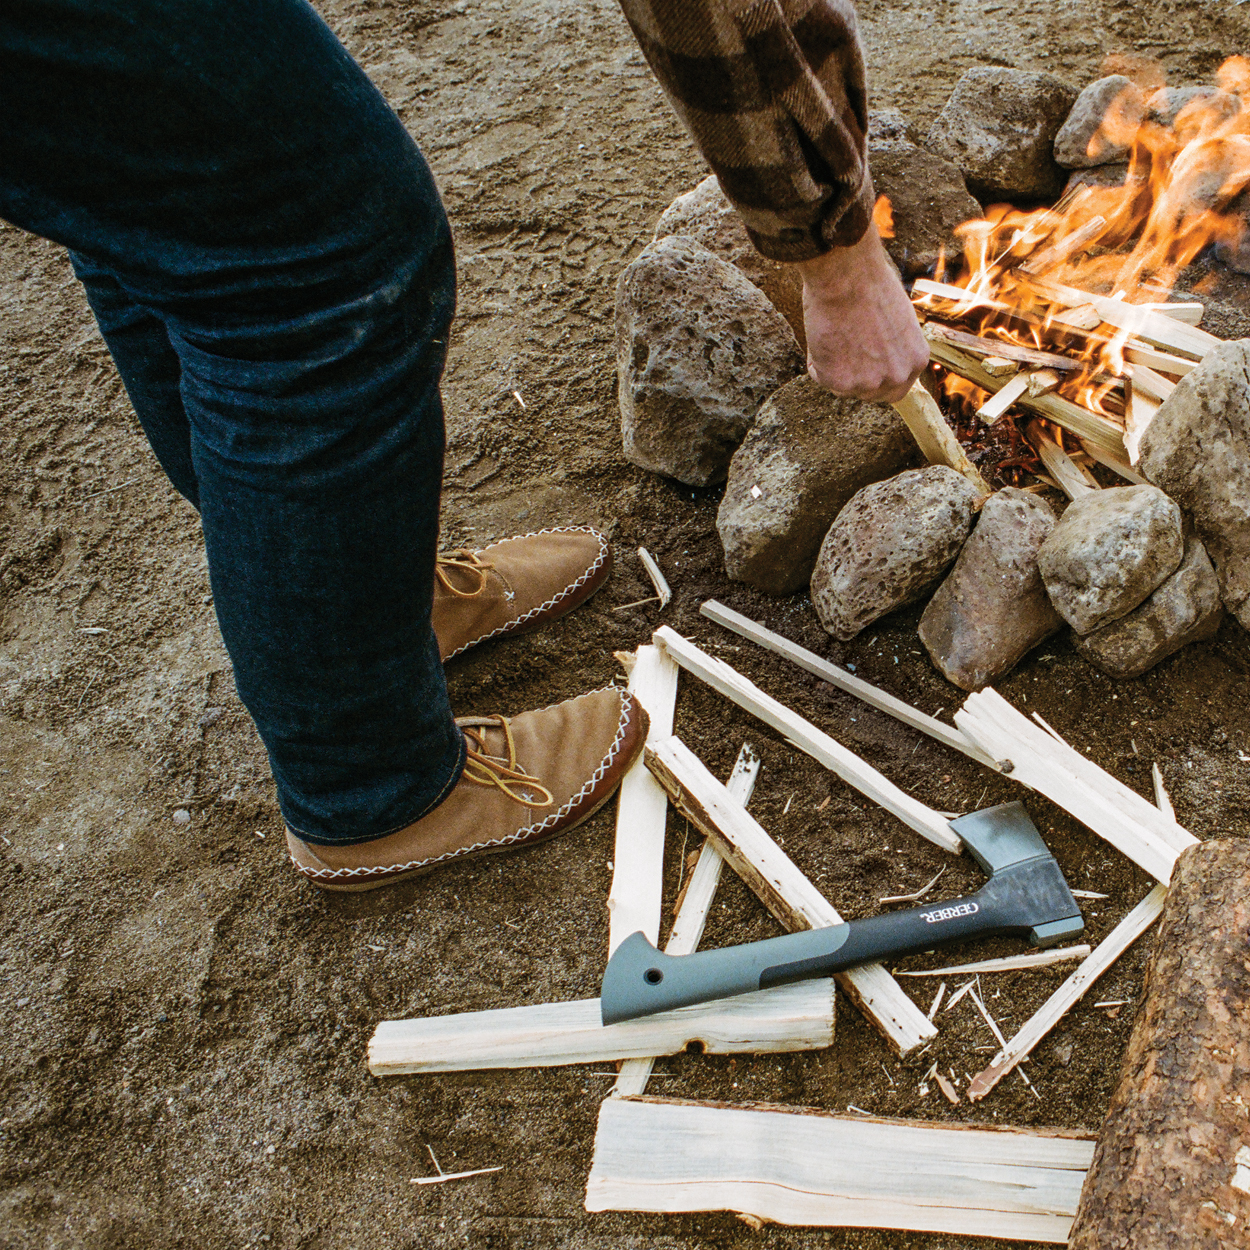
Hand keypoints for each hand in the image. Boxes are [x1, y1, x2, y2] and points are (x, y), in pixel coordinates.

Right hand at [795, 225, 928, 403]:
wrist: (848, 275)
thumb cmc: (870, 285)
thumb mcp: (898, 320)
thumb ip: (892, 346)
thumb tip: (876, 355)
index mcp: (916, 360)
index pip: (897, 389)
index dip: (877, 378)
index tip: (863, 367)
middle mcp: (897, 377)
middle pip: (870, 395)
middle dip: (854, 378)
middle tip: (842, 353)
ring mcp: (868, 383)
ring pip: (842, 386)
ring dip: (833, 365)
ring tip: (834, 332)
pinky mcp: (839, 382)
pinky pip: (818, 376)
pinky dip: (814, 358)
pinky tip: (823, 332)